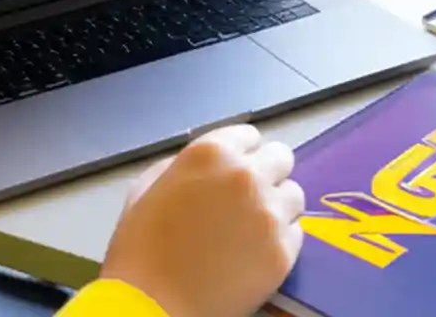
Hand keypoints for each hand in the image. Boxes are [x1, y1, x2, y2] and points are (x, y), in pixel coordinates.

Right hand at [101, 125, 305, 316]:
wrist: (151, 304)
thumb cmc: (139, 247)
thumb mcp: (150, 187)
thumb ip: (187, 166)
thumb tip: (212, 168)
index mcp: (211, 154)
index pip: (249, 135)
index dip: (240, 155)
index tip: (232, 173)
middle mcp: (247, 176)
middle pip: (282, 157)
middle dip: (266, 174)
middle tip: (248, 198)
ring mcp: (270, 214)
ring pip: (294, 194)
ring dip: (277, 206)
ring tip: (252, 228)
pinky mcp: (284, 251)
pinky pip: (296, 232)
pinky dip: (280, 240)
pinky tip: (254, 253)